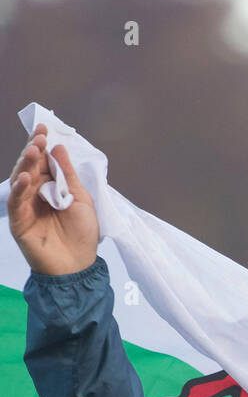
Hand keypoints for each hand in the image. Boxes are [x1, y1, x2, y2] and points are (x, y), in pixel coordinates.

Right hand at [6, 124, 98, 274]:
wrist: (78, 267)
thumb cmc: (82, 236)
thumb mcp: (81, 200)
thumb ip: (68, 175)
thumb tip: (58, 148)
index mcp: (50, 187)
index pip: (42, 162)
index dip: (41, 145)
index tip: (44, 128)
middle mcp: (35, 194)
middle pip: (29, 167)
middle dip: (33, 150)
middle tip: (40, 137)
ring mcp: (25, 207)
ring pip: (20, 180)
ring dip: (25, 164)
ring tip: (33, 150)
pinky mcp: (19, 222)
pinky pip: (16, 202)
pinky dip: (19, 189)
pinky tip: (26, 178)